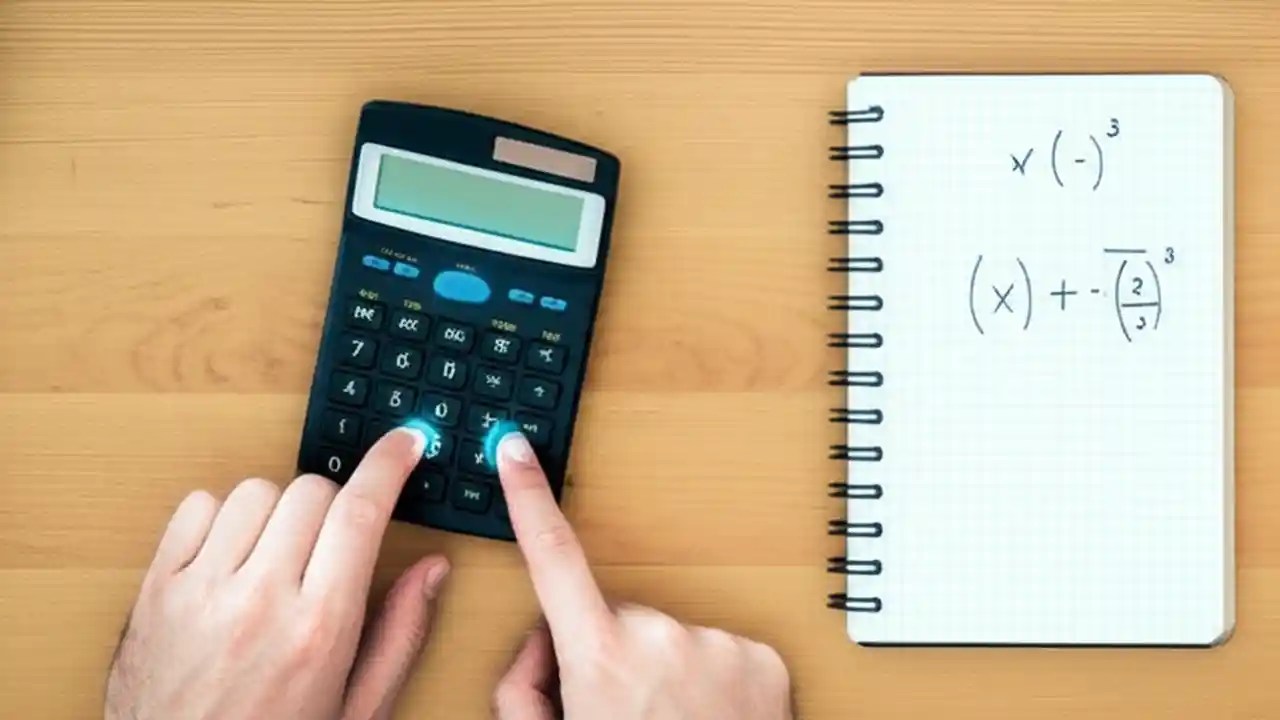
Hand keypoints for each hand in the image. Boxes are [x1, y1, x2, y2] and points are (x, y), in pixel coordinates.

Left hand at [105, 428, 450, 719]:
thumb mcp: (358, 708)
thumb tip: (432, 569)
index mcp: (320, 628)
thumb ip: (401, 633)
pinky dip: (221, 516)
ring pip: (256, 490)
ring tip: (280, 553)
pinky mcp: (156, 589)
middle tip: (335, 540)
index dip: (390, 464)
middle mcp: (259, 600)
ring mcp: (200, 590)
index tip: (405, 444)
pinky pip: (196, 507)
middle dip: (336, 503)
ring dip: (279, 509)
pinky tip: (234, 554)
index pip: (362, 511)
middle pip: (312, 491)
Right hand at [490, 433, 792, 719]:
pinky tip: (708, 719)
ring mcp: (717, 643)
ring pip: (669, 637)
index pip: (553, 558)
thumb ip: (524, 691)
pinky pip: (718, 650)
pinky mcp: (762, 656)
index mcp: (600, 659)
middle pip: (613, 618)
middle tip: (616, 712)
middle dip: (608, 654)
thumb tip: (541, 646)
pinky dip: (711, 679)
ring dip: (664, 671)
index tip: (517, 451)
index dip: (529, 498)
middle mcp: (660, 638)